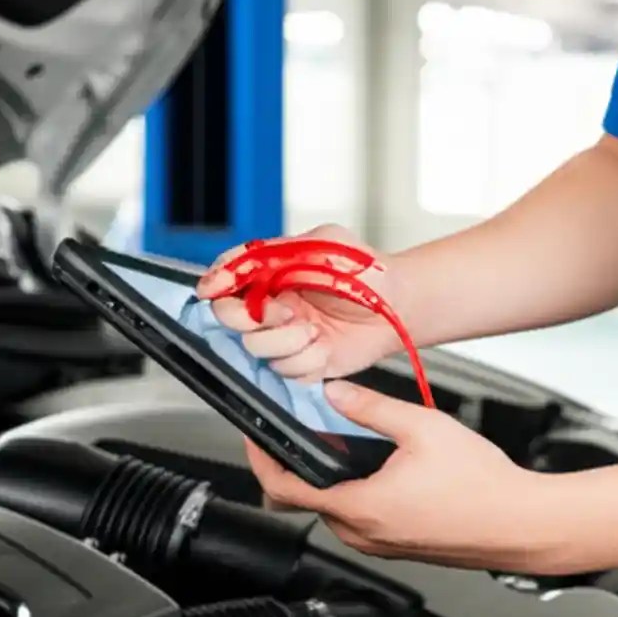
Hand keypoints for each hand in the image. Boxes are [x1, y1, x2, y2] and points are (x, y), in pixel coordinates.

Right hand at [195, 224, 404, 381]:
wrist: (401, 305)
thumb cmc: (367, 271)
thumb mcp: (321, 245)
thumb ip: (273, 254)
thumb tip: (230, 267)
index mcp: (271, 275)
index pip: (226, 280)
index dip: (217, 286)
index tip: (216, 289)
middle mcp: (274, 306)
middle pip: (231, 319)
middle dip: (252, 320)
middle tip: (284, 313)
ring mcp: (286, 336)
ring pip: (258, 349)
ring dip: (286, 342)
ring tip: (315, 330)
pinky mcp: (303, 363)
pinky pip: (286, 371)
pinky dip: (306, 360)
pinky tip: (325, 346)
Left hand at [244, 380, 553, 571]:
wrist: (523, 524)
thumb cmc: (483, 487)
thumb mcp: (422, 427)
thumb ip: (371, 407)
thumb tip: (335, 394)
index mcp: (360, 507)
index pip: (284, 489)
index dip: (260, 460)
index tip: (254, 437)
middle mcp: (363, 534)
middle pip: (305, 499)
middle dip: (296, 463)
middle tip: (300, 429)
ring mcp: (380, 544)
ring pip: (333, 509)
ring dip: (329, 478)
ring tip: (343, 442)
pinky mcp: (398, 546)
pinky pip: (359, 518)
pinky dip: (354, 491)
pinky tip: (378, 466)